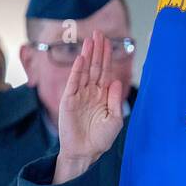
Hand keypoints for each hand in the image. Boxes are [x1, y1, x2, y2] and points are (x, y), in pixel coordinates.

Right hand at [53, 31, 124, 184]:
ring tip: (90, 40)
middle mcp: (91, 92)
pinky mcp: (69, 100)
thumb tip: (117, 81)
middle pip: (95, 67)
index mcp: (103, 96)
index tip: (108, 41)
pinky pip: (73, 82)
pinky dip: (77, 70)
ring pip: (84, 71)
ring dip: (87, 55)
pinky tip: (81, 59)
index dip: (107, 57)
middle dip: (97, 50)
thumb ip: (115, 101)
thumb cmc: (101, 139)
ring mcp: (79, 95)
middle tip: (99, 33)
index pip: (105, 72)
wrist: (85, 152)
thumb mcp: (115, 120)